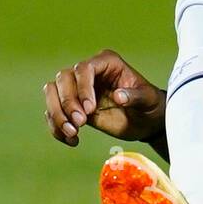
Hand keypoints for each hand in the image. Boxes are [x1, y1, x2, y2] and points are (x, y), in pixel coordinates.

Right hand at [43, 49, 165, 147]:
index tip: (89, 110)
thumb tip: (118, 96)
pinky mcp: (72, 106)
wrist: (146, 121)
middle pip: (63, 79)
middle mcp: (89, 72)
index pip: (84, 68)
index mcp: (107, 63)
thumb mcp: (148, 100)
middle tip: (81, 123)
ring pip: (52, 93)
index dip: (82, 88)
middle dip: (68, 102)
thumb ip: (135, 97)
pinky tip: (72, 140)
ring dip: (57, 114)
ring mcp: (78, 88)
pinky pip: (53, 112)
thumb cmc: (150, 105)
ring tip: (73, 132)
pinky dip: (56, 127)